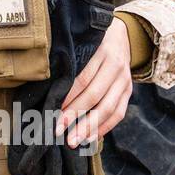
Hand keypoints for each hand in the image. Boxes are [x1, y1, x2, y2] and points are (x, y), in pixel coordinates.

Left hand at [57, 17, 132, 147]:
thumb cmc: (93, 39)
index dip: (68, 97)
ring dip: (89, 127)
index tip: (52, 111)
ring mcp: (124, 80)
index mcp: (101, 51)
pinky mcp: (129, 91)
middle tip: (58, 130)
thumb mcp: (83, 41)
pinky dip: (105, 127)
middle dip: (75, 115)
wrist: (124, 33)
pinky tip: (90, 138)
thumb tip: (46, 82)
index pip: (83, 78)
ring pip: (108, 108)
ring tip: (73, 140)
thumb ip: (69, 58)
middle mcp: (116, 66)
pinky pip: (119, 113)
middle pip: (95, 95)